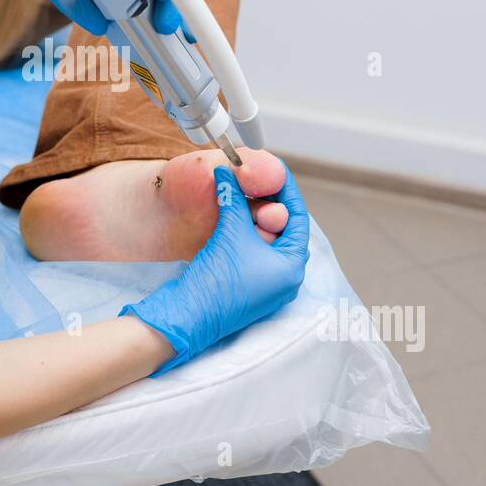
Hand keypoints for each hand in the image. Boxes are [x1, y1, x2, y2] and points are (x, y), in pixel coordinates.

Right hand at [121, 164, 310, 373]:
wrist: (188, 316)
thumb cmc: (218, 281)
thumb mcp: (230, 233)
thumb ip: (233, 199)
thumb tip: (227, 171)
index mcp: (292, 267)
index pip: (297, 219)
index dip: (286, 191)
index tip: (275, 170)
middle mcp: (285, 278)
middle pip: (283, 229)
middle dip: (269, 202)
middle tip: (256, 180)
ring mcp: (267, 284)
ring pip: (267, 240)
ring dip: (254, 217)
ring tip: (243, 193)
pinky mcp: (248, 286)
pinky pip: (254, 252)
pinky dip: (245, 233)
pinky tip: (232, 216)